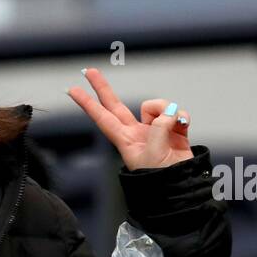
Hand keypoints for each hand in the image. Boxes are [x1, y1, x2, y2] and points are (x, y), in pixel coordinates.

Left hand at [66, 67, 193, 170]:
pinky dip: (182, 116)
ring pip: (157, 105)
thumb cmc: (161, 176)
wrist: (182, 184)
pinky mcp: (173, 128)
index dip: (87, 103)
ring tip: (173, 128)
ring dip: (167, 110)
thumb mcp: (153, 153)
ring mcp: (154, 129)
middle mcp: (136, 131)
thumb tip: (169, 113)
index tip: (72, 90)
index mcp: (125, 139)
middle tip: (89, 71)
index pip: (102, 117)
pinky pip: (176, 112)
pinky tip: (183, 126)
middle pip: (116, 105)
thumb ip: (158, 128)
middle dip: (103, 88)